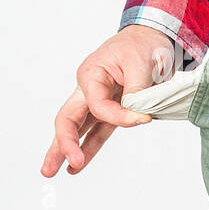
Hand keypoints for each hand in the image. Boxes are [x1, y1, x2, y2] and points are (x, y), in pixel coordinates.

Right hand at [41, 25, 176, 176]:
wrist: (153, 38)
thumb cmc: (143, 45)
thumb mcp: (142, 64)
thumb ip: (137, 93)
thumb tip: (138, 115)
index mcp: (91, 75)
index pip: (98, 106)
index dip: (120, 117)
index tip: (144, 118)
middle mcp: (89, 89)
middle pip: (69, 119)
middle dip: (64, 144)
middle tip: (62, 165)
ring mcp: (99, 101)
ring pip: (78, 129)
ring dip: (68, 150)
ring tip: (54, 171)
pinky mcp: (113, 109)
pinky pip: (98, 131)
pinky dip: (89, 146)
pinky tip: (79, 164)